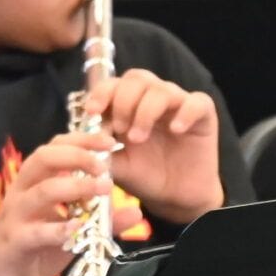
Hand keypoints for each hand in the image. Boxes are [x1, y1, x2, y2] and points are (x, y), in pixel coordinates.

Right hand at [0, 137, 110, 275]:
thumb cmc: (37, 248)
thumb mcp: (72, 230)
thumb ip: (101, 219)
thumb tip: (136, 212)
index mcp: (34, 183)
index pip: (54, 147)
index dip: (81, 139)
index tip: (109, 142)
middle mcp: (22, 193)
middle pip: (43, 158)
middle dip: (77, 156)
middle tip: (104, 167)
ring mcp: (16, 216)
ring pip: (41, 191)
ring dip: (75, 187)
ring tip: (103, 189)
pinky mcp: (15, 242)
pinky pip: (36, 232)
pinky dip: (59, 229)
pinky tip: (79, 228)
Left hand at [85, 67, 222, 224]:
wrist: (174, 197)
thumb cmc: (143, 175)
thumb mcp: (114, 163)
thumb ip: (96, 149)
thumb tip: (72, 140)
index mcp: (129, 105)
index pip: (114, 83)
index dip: (102, 92)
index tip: (92, 112)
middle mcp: (153, 98)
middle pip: (137, 78)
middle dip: (123, 101)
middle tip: (118, 130)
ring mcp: (179, 104)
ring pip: (162, 89)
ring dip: (145, 111)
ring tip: (138, 138)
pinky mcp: (203, 115)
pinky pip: (197, 102)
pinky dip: (184, 112)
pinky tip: (175, 130)